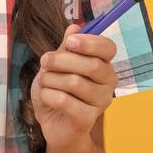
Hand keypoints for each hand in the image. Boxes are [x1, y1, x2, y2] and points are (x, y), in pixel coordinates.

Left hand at [30, 23, 117, 147]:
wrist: (55, 126)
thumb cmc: (58, 92)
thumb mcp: (57, 66)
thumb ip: (66, 48)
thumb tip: (73, 27)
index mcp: (103, 65)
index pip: (108, 48)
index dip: (90, 42)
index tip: (69, 42)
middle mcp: (108, 83)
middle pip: (90, 65)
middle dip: (60, 60)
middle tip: (44, 61)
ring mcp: (100, 103)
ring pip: (74, 82)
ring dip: (50, 79)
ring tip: (44, 83)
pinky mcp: (87, 119)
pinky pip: (64, 100)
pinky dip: (47, 95)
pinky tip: (46, 97)